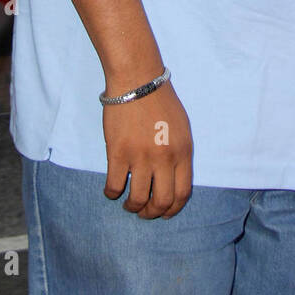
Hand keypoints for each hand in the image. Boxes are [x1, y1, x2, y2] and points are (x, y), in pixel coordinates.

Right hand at [103, 79, 192, 218]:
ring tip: (129, 204)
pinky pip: (114, 185)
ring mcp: (141, 157)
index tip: (164, 212)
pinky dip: (112, 194)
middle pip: (162, 201)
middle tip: (144, 212)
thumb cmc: (160, 101)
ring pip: (138, 199)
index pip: (182, 194)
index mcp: (183, 152)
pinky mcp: (118, 153)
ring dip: (133, 207)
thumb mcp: (182, 128)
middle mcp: (165, 158)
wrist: (137, 81)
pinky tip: (112, 190)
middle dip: (152, 213)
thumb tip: (173, 178)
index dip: (172, 210)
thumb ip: (180, 154)